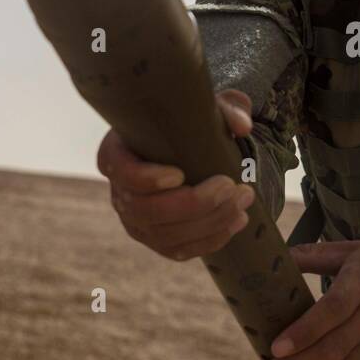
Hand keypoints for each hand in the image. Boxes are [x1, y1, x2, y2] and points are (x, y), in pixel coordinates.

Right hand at [96, 89, 256, 260]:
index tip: (179, 174)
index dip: (146, 179)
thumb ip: (226, 109)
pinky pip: (178, 251)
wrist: (188, 152)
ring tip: (242, 203)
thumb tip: (242, 126)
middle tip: (231, 186)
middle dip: (193, 203)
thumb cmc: (188, 126)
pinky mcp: (156, 241)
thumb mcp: (205, 109)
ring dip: (209, 222)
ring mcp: (135, 222)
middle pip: (146, 211)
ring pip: (165, 235)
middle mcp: (120, 193)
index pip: (121, 173)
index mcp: (117, 155)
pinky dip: (210, 240)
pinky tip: (236, 222)